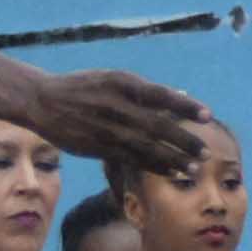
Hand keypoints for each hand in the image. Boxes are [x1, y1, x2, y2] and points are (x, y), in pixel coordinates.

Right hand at [28, 67, 212, 177]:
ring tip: (193, 168)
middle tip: (206, 151)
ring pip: (146, 146)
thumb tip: (182, 97)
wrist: (44, 100)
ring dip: (172, 158)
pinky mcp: (99, 146)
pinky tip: (169, 172)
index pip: (162, 95)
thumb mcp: (114, 78)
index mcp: (123, 83)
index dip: (186, 106)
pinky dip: (152, 166)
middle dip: (184, 140)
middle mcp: (117, 105)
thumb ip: (146, 91)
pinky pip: (131, 159)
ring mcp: (107, 128)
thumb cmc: (84, 87)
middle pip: (158, 125)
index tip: (207, 115)